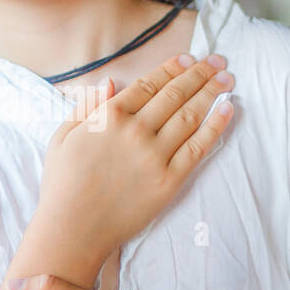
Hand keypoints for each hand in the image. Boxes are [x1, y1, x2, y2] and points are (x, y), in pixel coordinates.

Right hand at [33, 52, 234, 265]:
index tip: (189, 58)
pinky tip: (227, 109)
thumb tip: (109, 82)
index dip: (172, 68)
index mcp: (109, 116)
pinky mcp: (168, 181)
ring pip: (190, 116)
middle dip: (200, 74)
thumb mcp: (63, 137)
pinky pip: (198, 148)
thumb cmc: (62, 185)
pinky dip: (215, 126)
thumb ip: (86, 107)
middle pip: (175, 94)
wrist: (71, 230)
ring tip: (227, 78)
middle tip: (218, 60)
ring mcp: (154, 157)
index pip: (150, 84)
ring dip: (212, 93)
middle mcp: (135, 131)